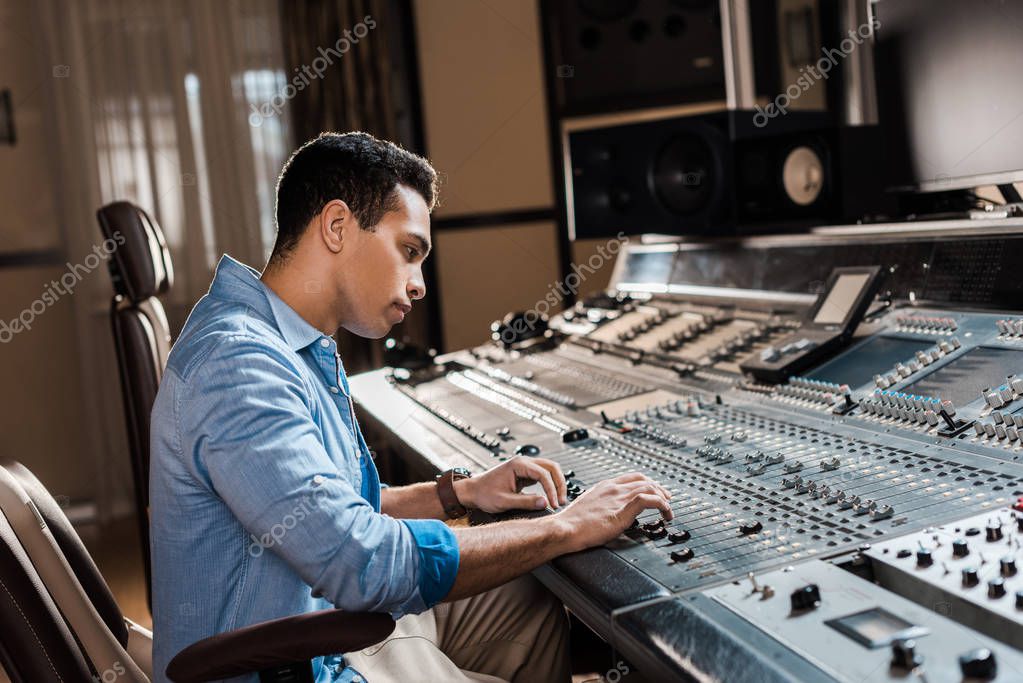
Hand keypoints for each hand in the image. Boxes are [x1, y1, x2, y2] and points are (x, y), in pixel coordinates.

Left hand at [454, 456, 566, 513]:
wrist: (472, 492)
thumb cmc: (484, 494)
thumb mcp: (504, 501)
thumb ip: (525, 502)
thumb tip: (545, 503)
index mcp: (518, 465)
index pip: (543, 474)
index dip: (551, 489)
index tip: (554, 504)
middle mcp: (523, 463)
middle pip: (551, 467)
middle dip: (559, 484)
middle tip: (562, 501)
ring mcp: (525, 467)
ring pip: (549, 470)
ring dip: (556, 484)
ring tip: (559, 500)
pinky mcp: (525, 474)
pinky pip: (543, 476)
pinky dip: (550, 485)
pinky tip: (551, 497)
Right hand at [552, 472, 672, 552]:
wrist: (565, 528)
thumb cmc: (572, 522)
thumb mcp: (588, 506)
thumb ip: (601, 504)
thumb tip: (608, 511)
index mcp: (605, 486)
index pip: (633, 477)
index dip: (648, 483)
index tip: (655, 491)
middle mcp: (613, 489)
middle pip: (645, 481)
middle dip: (659, 489)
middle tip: (667, 500)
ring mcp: (618, 498)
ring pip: (650, 488)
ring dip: (663, 499)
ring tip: (668, 510)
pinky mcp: (623, 511)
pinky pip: (648, 500)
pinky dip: (661, 505)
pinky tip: (665, 513)